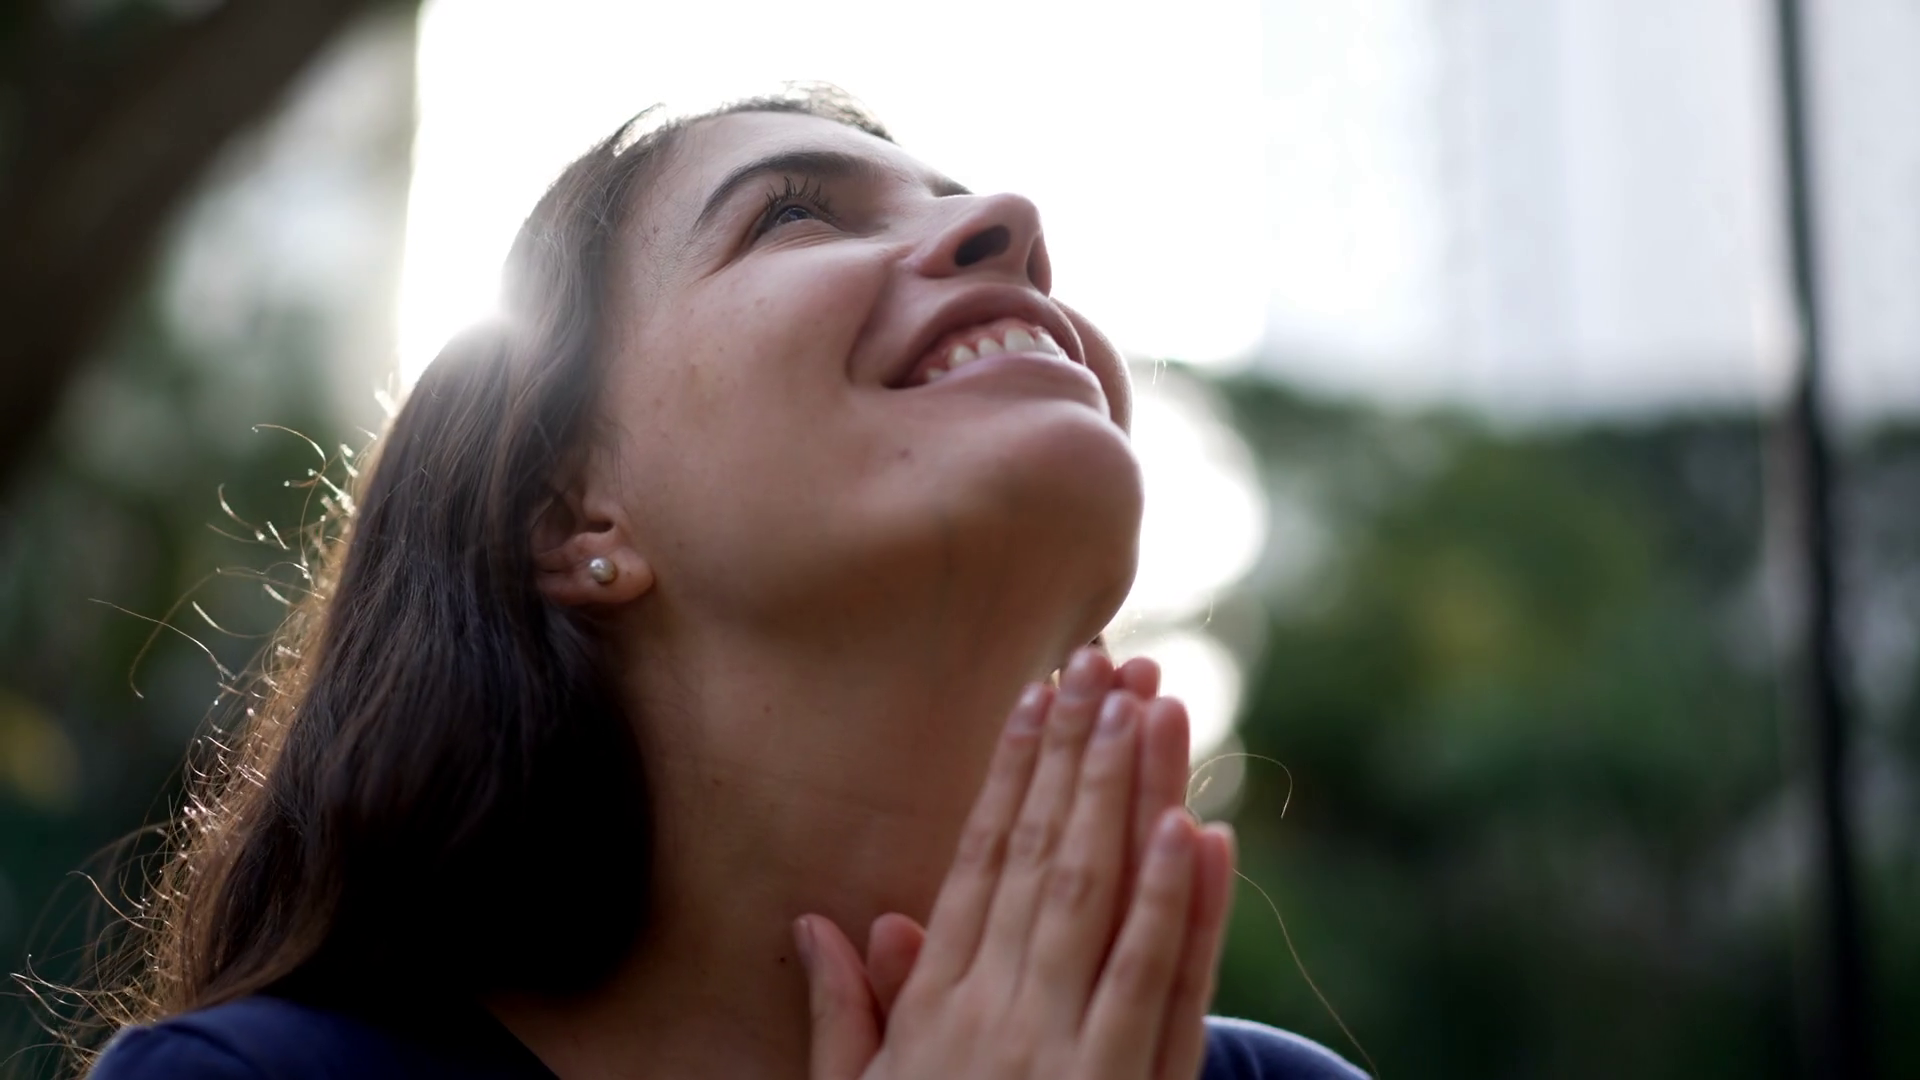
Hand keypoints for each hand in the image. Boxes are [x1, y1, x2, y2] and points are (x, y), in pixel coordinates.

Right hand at [795, 648, 1237, 1079]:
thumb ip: (845, 1011)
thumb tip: (815, 923)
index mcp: (938, 1004)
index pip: (981, 860)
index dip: (1012, 770)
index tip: (1037, 692)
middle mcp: (1003, 1014)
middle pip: (1046, 857)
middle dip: (1076, 751)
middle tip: (1104, 662)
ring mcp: (1073, 1053)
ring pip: (1106, 900)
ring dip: (1131, 795)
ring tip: (1153, 707)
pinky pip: (1164, 986)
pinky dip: (1184, 906)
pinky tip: (1200, 831)